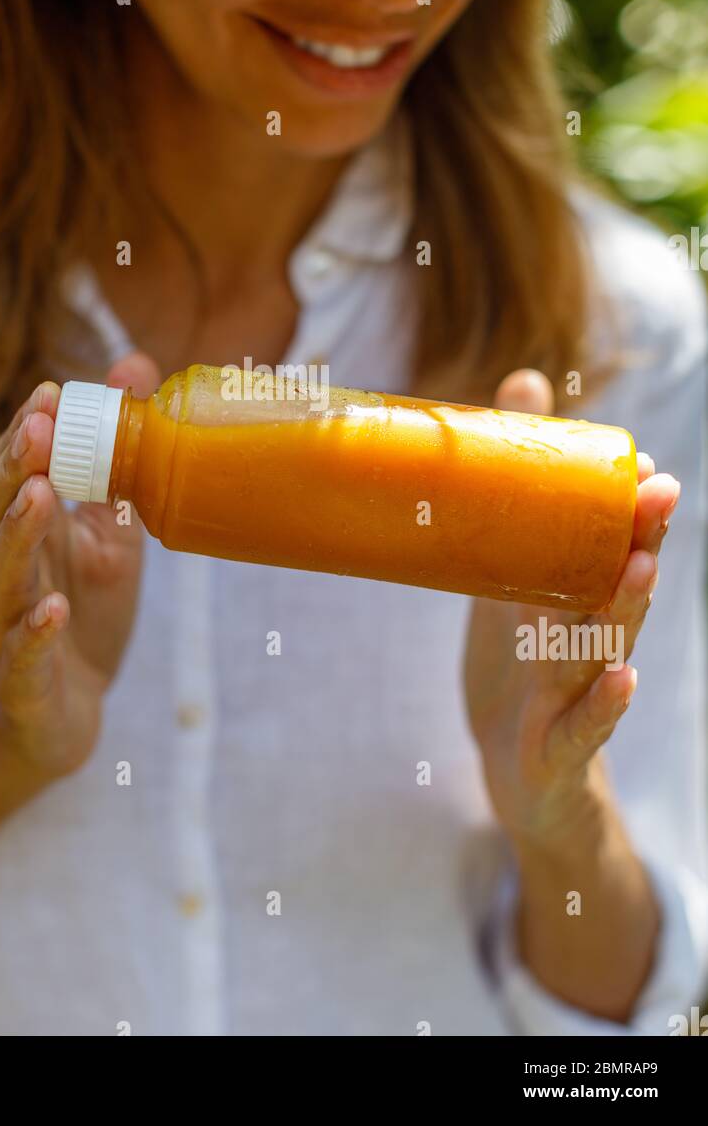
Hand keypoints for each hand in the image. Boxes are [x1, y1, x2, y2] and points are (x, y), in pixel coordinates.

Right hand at [0, 352, 160, 782]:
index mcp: (21, 534)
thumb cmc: (81, 613)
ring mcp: (4, 629)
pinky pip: (20, 656)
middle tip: (39, 428)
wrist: (53, 718)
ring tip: (42, 495)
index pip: (12, 475)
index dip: (27, 436)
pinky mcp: (20, 684)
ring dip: (18, 534)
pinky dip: (34, 633)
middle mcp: (1, 574)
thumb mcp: (109, 534)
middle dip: (15, 469)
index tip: (51, 394)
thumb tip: (136, 370)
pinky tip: (51, 610)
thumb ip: (117, 465)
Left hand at [464, 368, 679, 848]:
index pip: (611, 552)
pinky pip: (582, 728)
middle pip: (618, 591)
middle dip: (642, 542)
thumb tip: (523, 387)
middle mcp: (584, 645)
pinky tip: (623, 680)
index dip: (628, 513)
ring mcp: (574, 699)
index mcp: (572, 604)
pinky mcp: (556, 749)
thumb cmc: (520, 671)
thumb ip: (515, 507)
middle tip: (660, 491)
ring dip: (625, 610)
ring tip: (641, 567)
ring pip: (602, 651)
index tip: (642, 465)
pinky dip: (604, 707)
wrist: (518, 780)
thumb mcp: (506, 585)